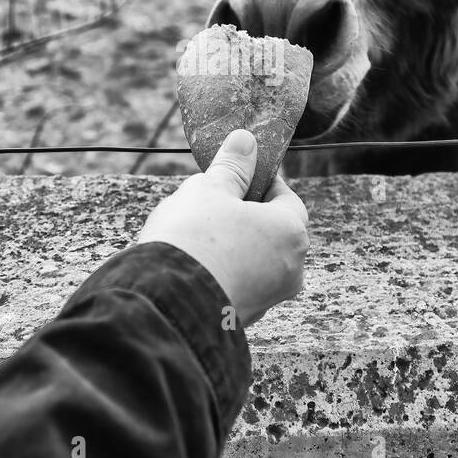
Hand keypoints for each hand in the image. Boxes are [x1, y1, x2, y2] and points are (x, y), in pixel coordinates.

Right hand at [137, 128, 308, 326]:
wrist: (166, 304)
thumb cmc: (194, 238)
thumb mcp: (209, 190)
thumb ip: (232, 166)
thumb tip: (245, 140)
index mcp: (291, 232)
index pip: (285, 196)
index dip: (260, 182)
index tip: (237, 174)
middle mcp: (291, 268)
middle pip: (271, 229)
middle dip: (244, 214)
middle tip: (211, 203)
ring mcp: (269, 298)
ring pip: (254, 258)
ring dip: (232, 244)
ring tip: (195, 234)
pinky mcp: (245, 317)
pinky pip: (237, 283)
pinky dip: (222, 271)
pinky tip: (193, 263)